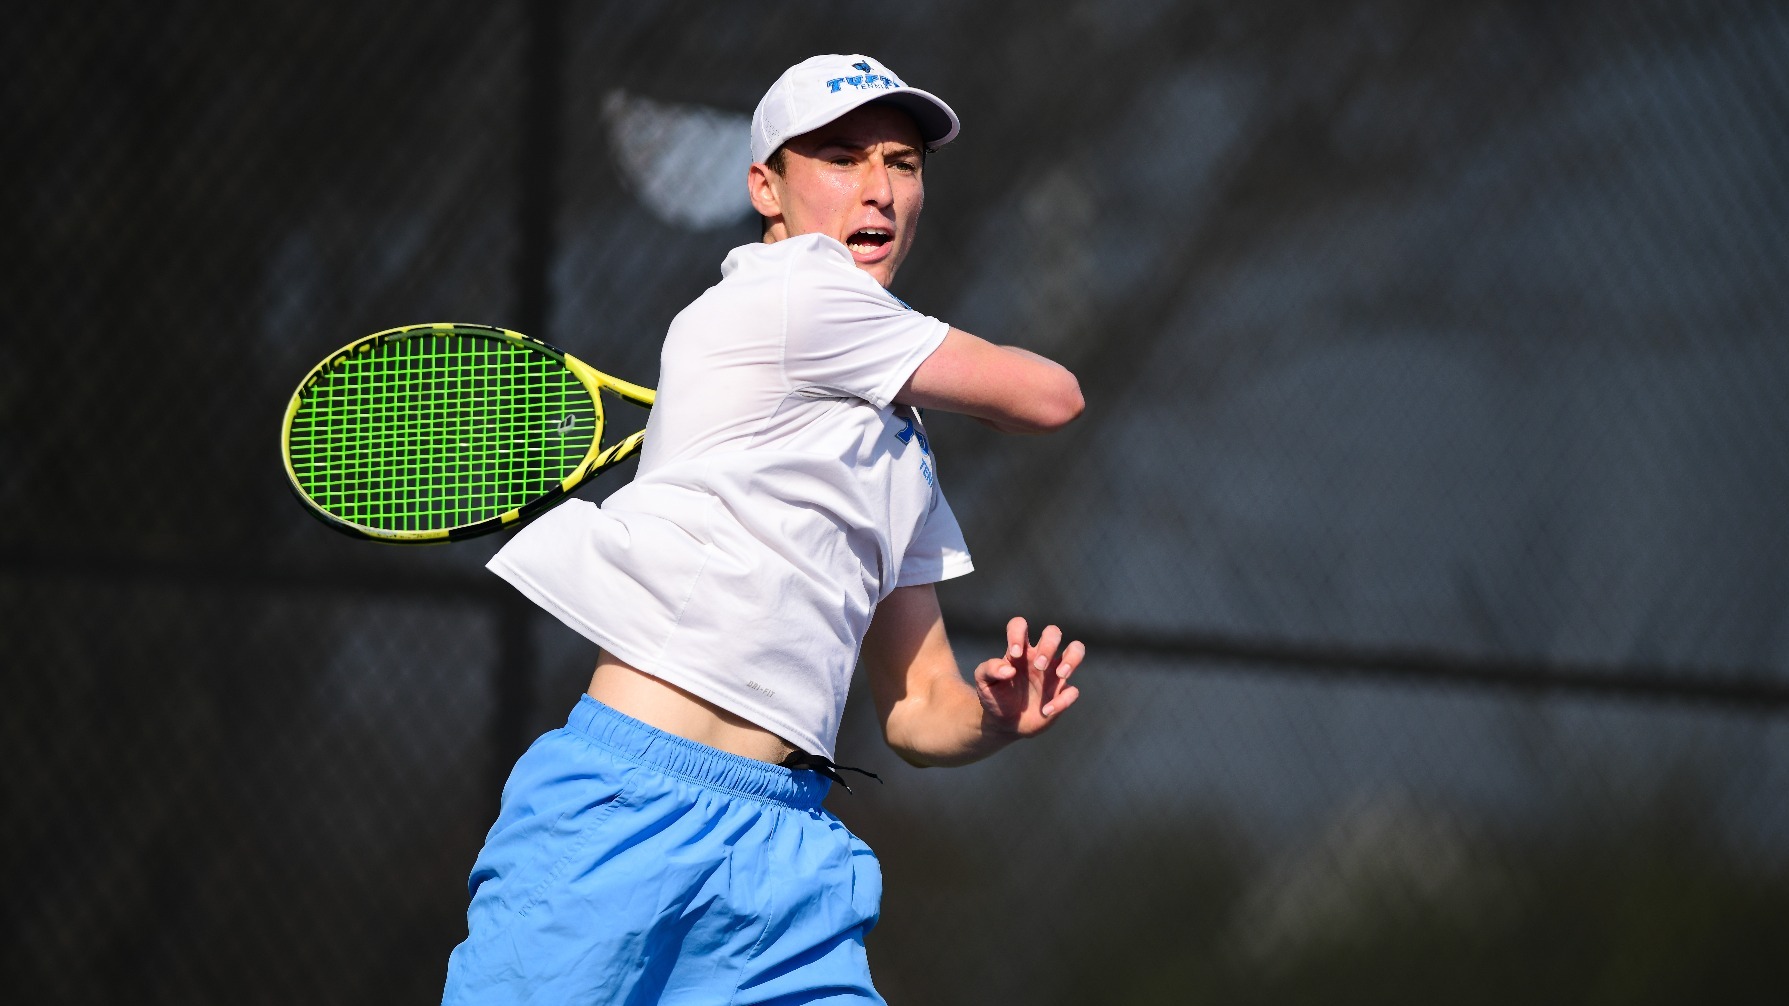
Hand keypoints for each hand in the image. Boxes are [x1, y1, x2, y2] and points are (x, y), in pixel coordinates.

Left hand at [972, 617, 1085, 737]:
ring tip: (1060, 674)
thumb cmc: (994, 696)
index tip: (1015, 654)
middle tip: (1038, 666)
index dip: (1018, 633)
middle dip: (1049, 646)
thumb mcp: (983, 683)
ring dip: (1072, 659)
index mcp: (1019, 650)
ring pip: (1076, 650)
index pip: (1020, 625)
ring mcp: (1053, 674)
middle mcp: (1039, 657)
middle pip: (1053, 632)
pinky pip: (1073, 691)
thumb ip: (989, 670)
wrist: (1003, 723)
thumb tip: (1008, 669)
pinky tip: (1046, 710)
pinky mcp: (1061, 693)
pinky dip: (1062, 701)